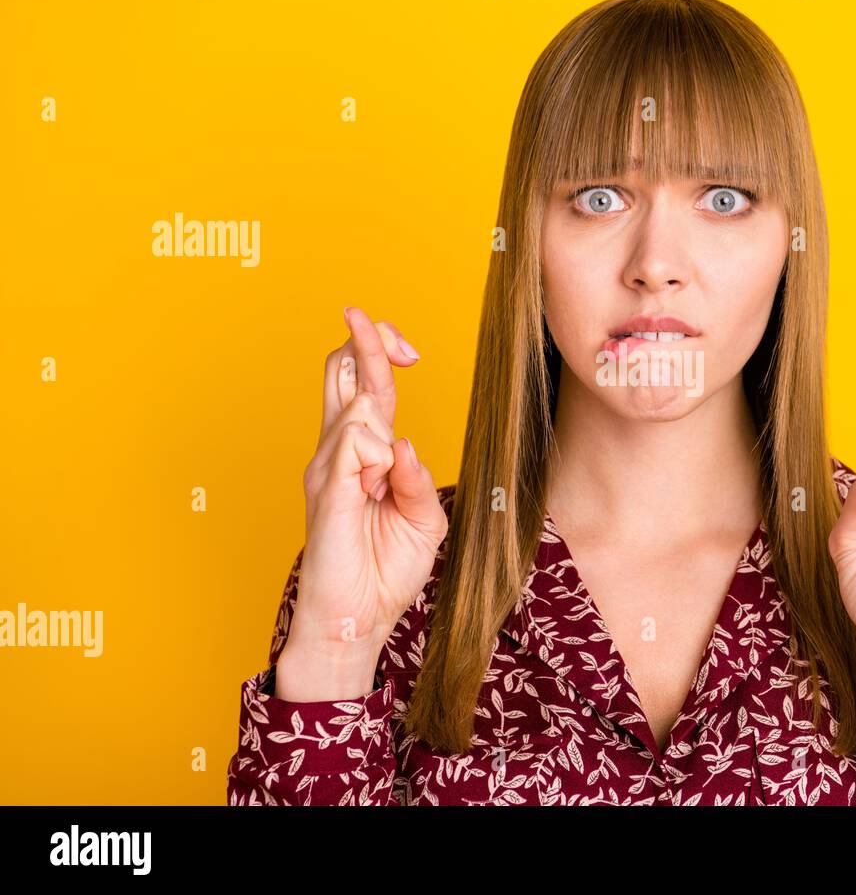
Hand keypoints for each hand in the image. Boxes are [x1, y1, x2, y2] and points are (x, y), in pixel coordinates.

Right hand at [289, 307, 447, 666]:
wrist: (357, 620)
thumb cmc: (386, 572)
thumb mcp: (423, 521)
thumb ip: (418, 480)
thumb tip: (405, 445)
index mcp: (362, 454)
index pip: (364, 384)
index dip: (381, 351)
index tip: (409, 347)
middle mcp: (338, 452)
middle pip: (343, 370)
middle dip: (371, 341)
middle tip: (401, 342)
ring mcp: (326, 468)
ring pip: (359, 408)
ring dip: (386, 436)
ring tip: (382, 489)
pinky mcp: (324, 489)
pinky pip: (356, 444)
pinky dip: (378, 460)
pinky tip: (375, 490)